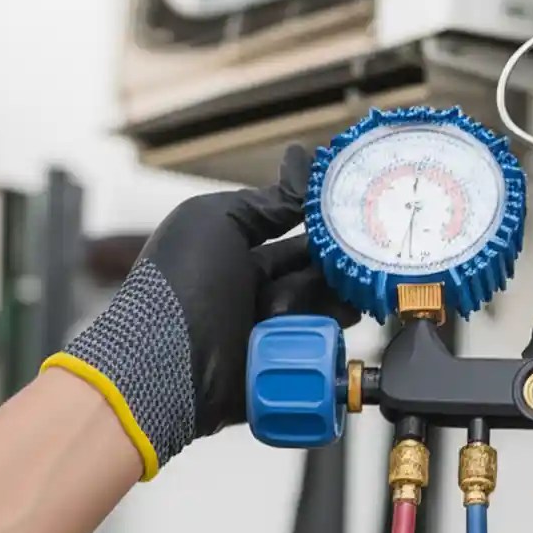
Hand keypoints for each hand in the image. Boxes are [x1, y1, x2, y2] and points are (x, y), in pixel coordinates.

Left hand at [42, 145, 359, 479]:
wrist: (167, 370)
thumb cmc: (180, 289)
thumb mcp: (216, 221)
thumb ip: (264, 199)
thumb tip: (303, 162)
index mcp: (232, 255)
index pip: (292, 236)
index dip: (324, 225)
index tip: (359, 216)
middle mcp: (250, 293)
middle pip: (314, 274)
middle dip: (338, 267)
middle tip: (365, 260)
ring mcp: (265, 332)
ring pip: (321, 312)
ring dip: (336, 302)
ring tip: (353, 297)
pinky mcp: (279, 368)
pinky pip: (319, 350)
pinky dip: (330, 340)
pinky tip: (338, 330)